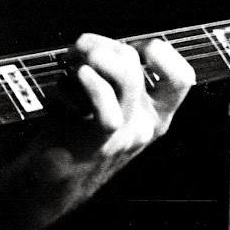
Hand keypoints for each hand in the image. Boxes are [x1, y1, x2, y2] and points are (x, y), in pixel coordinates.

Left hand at [0, 34, 193, 229]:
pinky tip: (68, 82)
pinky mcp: (100, 145)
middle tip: (77, 50)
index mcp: (153, 114)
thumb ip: (109, 76)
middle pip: (134, 64)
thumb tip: (97, 44)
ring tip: (72, 61)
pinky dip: (89, 86)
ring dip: (93, 58)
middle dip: (101, 44)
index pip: (182, 78)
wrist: (47, 185)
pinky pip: (106, 108)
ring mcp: (125, 137)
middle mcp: (145, 126)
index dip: (163, 53)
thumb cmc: (71, 136)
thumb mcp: (101, 103)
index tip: (131, 46)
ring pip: (126, 77)